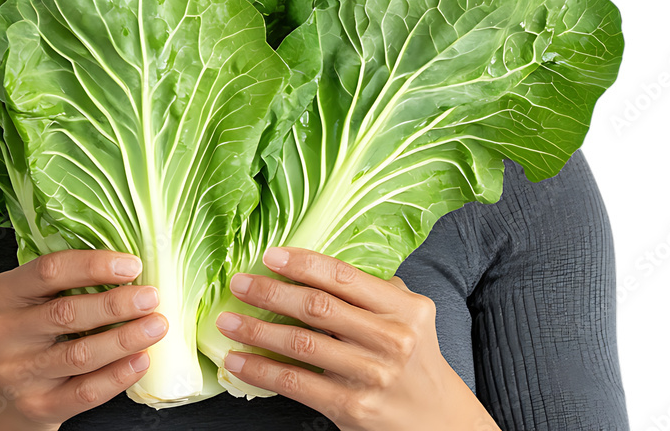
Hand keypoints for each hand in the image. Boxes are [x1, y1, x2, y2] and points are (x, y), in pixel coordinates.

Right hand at [0, 248, 167, 429]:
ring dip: (125, 338)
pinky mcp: (36, 407)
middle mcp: (2, 333)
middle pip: (67, 312)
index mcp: (3, 293)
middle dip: (116, 303)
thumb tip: (128, 264)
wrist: (2, 401)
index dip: (94, 264)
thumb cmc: (29, 335)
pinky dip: (117, 375)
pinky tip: (141, 360)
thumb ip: (63, 281)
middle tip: (151, 297)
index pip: (49, 270)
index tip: (133, 265)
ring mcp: (17, 373)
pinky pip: (84, 391)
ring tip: (156, 326)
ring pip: (80, 354)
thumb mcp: (30, 300)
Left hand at [215, 246, 501, 430]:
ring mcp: (371, 376)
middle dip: (271, 292)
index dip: (303, 263)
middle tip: (239, 282)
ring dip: (256, 331)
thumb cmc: (416, 359)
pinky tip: (238, 360)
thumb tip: (318, 262)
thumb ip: (374, 290)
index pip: (344, 277)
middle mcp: (390, 339)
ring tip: (228, 320)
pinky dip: (261, 371)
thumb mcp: (410, 316)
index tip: (271, 254)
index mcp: (405, 309)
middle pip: (318, 307)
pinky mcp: (352, 409)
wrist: (441, 424)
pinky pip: (296, 384)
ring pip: (301, 345)